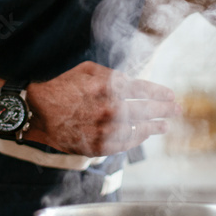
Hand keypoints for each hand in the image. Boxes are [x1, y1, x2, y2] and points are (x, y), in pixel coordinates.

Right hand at [26, 61, 178, 155]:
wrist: (39, 112)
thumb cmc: (63, 87)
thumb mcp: (87, 70)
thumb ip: (112, 74)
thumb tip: (131, 81)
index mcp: (109, 87)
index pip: (143, 90)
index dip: (159, 93)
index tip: (170, 95)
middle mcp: (111, 108)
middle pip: (146, 110)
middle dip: (165, 110)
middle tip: (176, 110)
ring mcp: (106, 129)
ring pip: (139, 129)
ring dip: (154, 127)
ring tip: (164, 125)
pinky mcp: (100, 145)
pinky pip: (125, 144)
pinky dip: (137, 139)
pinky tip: (144, 135)